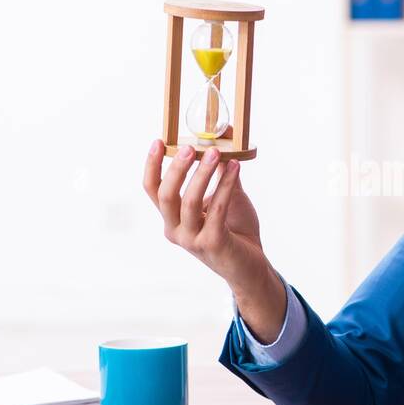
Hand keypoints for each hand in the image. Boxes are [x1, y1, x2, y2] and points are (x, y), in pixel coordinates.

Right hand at [142, 138, 268, 290]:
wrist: (250, 266)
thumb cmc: (235, 230)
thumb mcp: (224, 196)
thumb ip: (220, 171)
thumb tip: (222, 138)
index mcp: (172, 218)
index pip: (152, 190)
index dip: (152, 166)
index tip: (159, 141)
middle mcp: (176, 230)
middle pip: (166, 195)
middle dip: (176, 169)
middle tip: (190, 147)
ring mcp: (192, 240)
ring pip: (189, 202)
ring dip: (202, 174)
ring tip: (216, 153)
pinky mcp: (213, 244)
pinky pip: (216, 210)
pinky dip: (225, 186)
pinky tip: (236, 168)